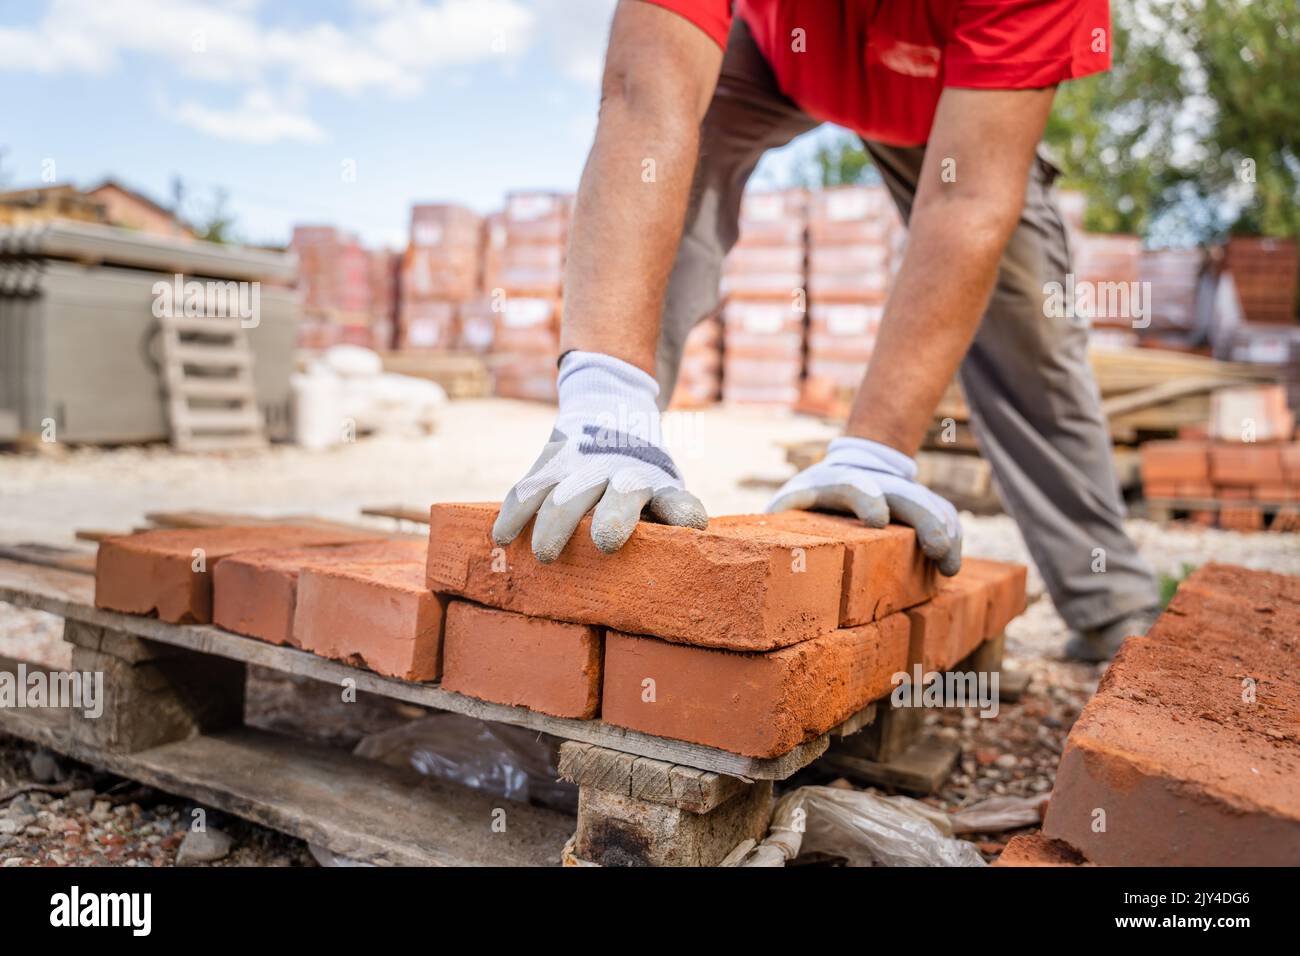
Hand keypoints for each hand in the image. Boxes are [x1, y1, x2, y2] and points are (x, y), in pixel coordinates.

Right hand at [493, 351, 706, 561]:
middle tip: (606, 543)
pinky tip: (502, 537)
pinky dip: (515, 512)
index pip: (675, 503)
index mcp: (657, 486)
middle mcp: (623, 474)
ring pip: (567, 494)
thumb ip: (665, 520)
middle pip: (621, 496)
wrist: (612, 410)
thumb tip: (676, 555)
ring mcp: (584, 467)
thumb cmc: (641, 477)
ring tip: (544, 555)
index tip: (692, 525)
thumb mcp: (662, 490)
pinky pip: (529, 488)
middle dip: (614, 518)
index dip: (683, 513)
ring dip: (555, 523)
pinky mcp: (551, 463)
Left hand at [767, 436, 961, 574]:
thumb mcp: (786, 505)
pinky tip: (954, 564)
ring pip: (928, 504)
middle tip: (935, 549)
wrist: (843, 467)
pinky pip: (941, 514)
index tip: (879, 519)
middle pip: (903, 493)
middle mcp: (873, 483)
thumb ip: (777, 521)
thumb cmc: (805, 501)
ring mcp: (898, 491)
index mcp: (834, 483)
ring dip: (945, 532)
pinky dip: (952, 534)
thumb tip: (757, 550)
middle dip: (923, 519)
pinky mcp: (917, 503)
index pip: (853, 483)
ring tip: (950, 567)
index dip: (866, 497)